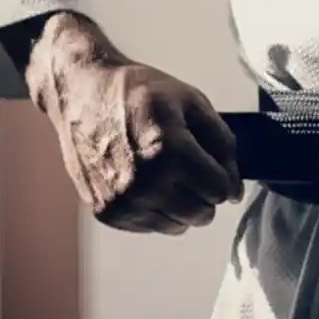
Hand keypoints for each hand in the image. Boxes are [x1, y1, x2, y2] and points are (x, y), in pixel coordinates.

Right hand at [24, 12, 243, 234]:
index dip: (225, 176)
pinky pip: (151, 226)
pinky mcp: (106, 212)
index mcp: (170, 152)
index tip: (214, 162)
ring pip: (178, 226)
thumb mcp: (192, 102)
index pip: (221, 191)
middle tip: (191, 166)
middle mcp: (144, 183)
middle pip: (202, 214)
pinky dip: (157, 209)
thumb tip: (235, 190)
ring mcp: (122, 202)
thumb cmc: (140, 92)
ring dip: (182, 204)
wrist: (82, 91)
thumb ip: (223, 144)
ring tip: (168, 172)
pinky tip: (147, 180)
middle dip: (205, 192)